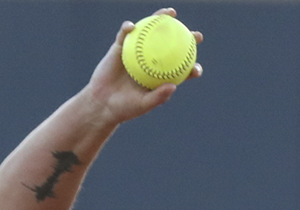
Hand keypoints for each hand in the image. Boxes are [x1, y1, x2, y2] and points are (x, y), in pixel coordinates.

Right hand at [82, 10, 202, 125]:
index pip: (179, 70)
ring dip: (161, 20)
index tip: (197, 69)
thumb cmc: (124, 108)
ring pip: (150, 33)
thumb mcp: (143, 105)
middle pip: (171, 46)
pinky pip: (125, 34)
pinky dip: (128, 28)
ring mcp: (136, 52)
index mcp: (159, 76)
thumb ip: (158, 96)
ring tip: (171, 13)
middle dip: (186, 38)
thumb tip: (173, 86)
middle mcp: (151, 61)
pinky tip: (132, 26)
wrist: (102, 104)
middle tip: (196, 36)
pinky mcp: (120, 47)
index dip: (191, 68)